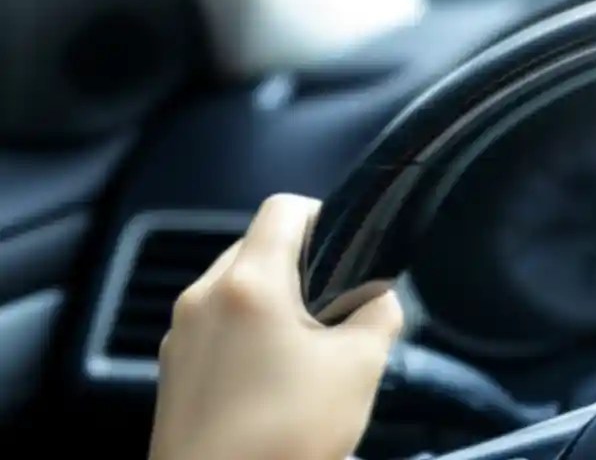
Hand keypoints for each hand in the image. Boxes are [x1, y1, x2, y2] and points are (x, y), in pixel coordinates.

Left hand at [149, 194, 403, 459]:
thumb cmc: (286, 434)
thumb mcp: (360, 368)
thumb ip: (379, 314)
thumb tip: (377, 297)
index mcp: (249, 282)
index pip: (284, 208)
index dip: (324, 218)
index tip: (348, 255)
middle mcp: (203, 296)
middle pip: (257, 246)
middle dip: (301, 268)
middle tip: (335, 312)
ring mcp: (179, 333)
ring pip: (235, 288)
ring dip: (273, 303)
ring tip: (305, 353)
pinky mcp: (169, 369)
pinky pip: (215, 326)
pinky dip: (246, 335)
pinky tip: (271, 381)